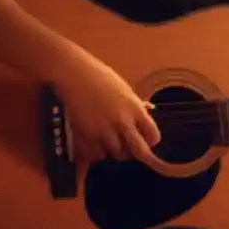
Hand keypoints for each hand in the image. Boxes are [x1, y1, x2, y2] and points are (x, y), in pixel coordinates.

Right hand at [50, 49, 159, 164]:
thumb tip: (139, 124)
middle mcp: (123, 122)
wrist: (75, 74)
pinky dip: (96, 151)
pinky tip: (93, 140)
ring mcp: (104, 131)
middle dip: (135, 152)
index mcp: (135, 109)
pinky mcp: (86, 136)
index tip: (145, 139)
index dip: (150, 140)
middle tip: (129, 148)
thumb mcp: (126, 91)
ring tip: (107, 138)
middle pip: (139, 151)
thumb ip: (134, 109)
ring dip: (114, 150)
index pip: (153, 136)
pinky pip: (96, 154)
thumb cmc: (101, 77)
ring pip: (116, 154)